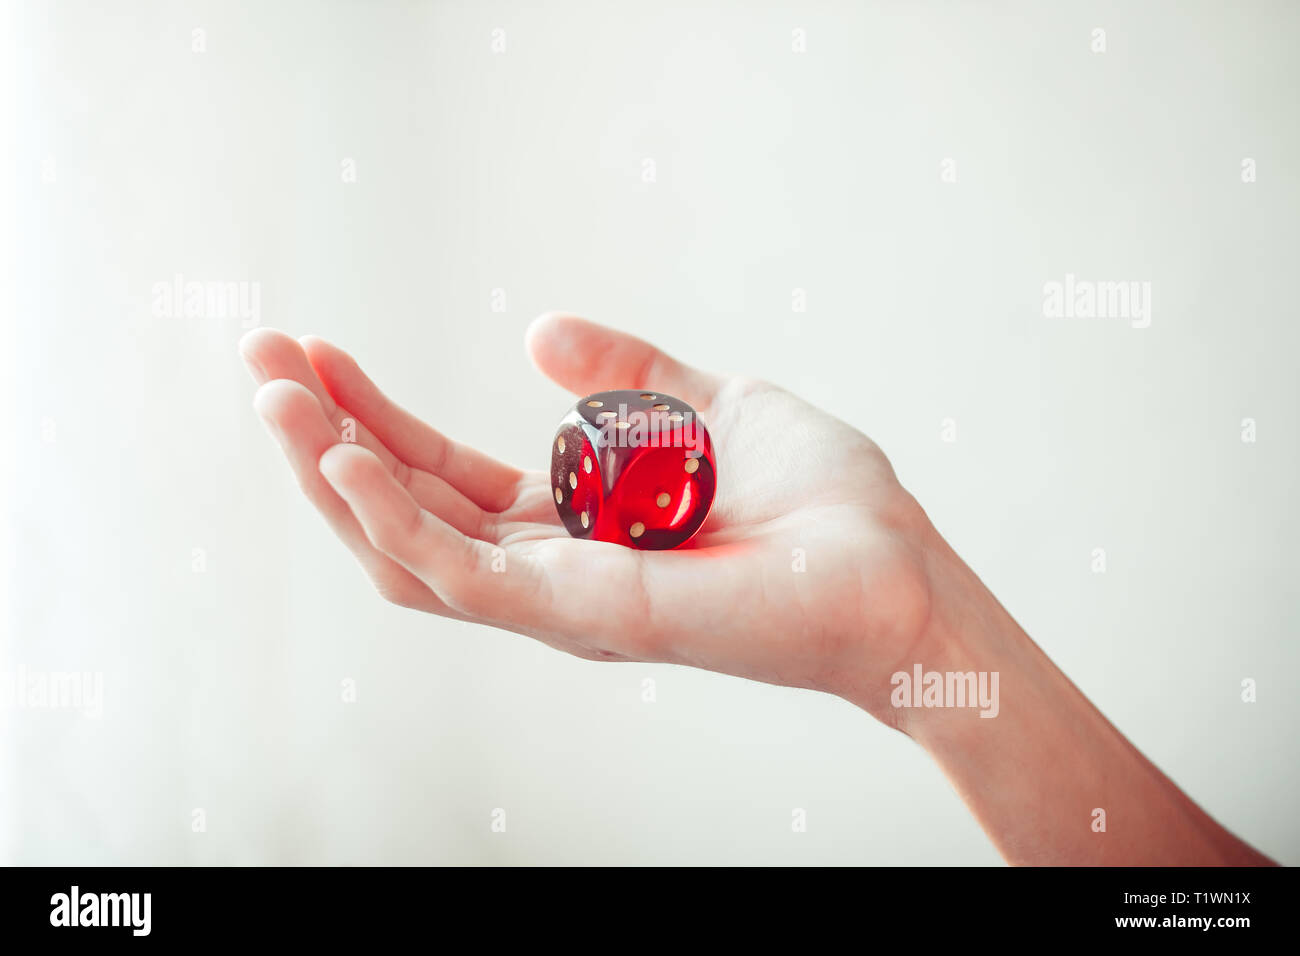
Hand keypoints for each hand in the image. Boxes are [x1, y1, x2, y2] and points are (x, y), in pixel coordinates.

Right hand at [240, 313, 933, 716]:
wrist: (892, 567)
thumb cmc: (818, 502)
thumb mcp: (707, 405)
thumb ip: (623, 374)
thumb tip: (534, 332)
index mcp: (571, 528)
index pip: (442, 476)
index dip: (375, 416)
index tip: (317, 349)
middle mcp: (550, 572)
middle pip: (404, 512)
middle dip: (326, 438)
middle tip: (264, 357)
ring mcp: (559, 602)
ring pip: (406, 550)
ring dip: (331, 474)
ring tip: (275, 395)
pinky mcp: (583, 616)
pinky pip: (460, 575)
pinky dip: (392, 519)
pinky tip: (345, 457)